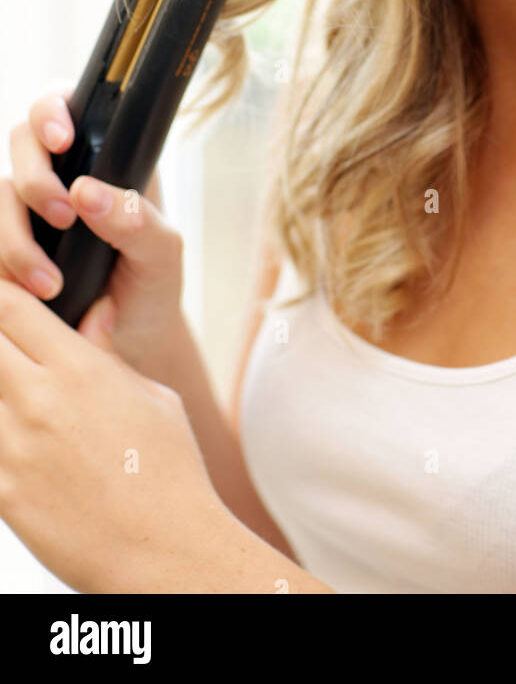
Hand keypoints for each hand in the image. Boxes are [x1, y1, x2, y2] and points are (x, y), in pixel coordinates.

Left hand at [0, 276, 227, 593]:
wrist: (162, 550)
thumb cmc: (168, 472)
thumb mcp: (151, 396)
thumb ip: (107, 351)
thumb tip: (95, 311)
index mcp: (79, 368)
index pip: (12, 306)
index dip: (3, 295)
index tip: (6, 302)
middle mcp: (39, 400)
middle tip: (10, 352)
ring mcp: (12, 447)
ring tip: (22, 399)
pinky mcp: (0, 491)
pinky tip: (21, 440)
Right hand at [5, 81, 183, 370]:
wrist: (127, 345)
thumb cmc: (150, 288)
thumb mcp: (162, 256)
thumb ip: (137, 221)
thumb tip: (88, 191)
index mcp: (103, 157)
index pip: (66, 105)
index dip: (53, 110)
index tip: (64, 139)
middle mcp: (59, 173)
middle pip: (20, 142)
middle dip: (35, 178)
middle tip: (63, 217)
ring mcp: (25, 209)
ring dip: (15, 237)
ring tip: (50, 283)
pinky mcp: (6, 246)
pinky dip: (1, 264)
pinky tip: (25, 289)